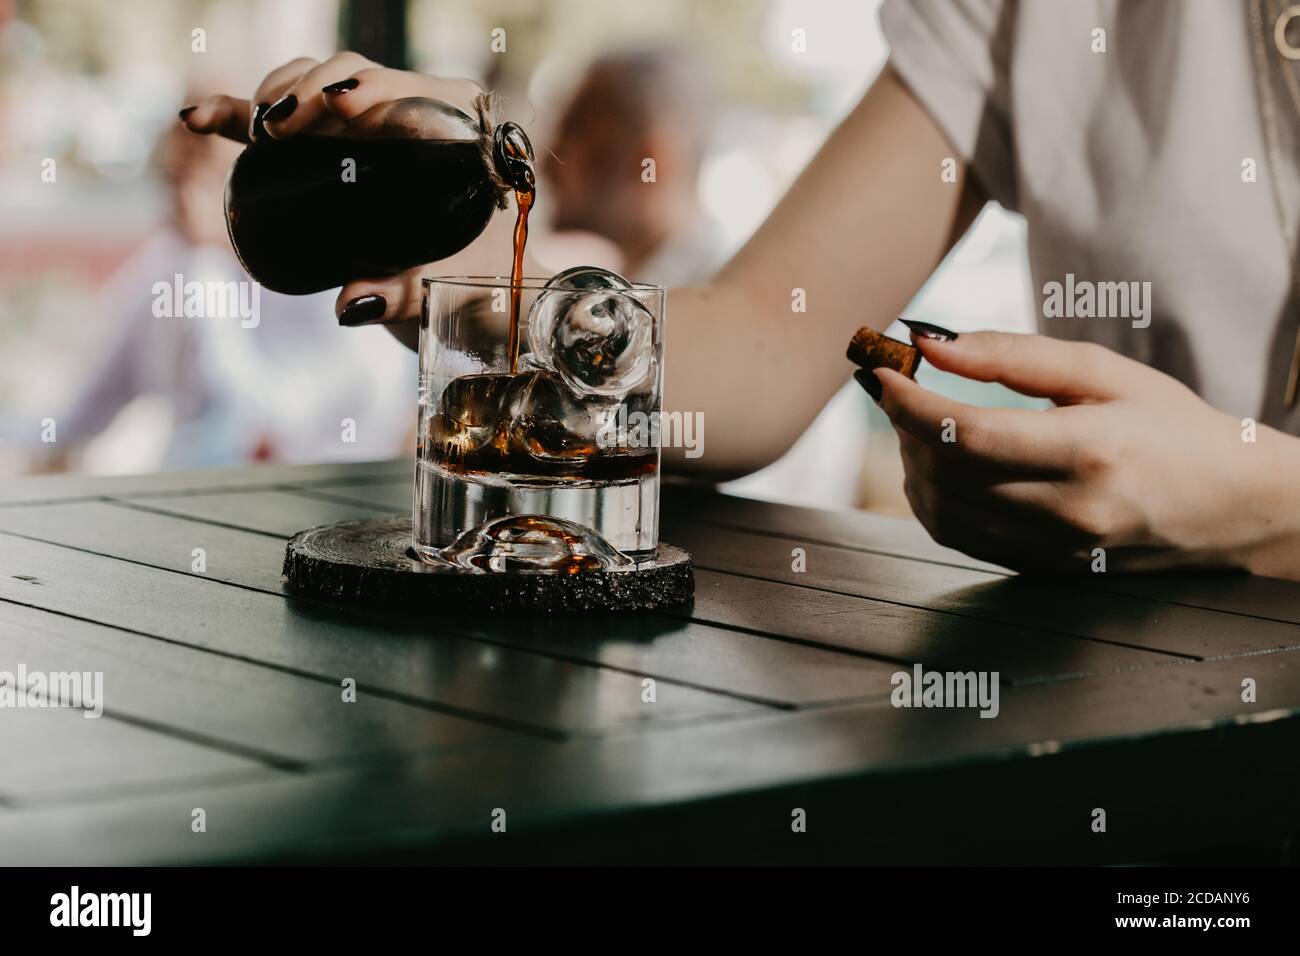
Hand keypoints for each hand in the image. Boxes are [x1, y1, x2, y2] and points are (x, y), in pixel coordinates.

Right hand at [179, 53, 520, 346]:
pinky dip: (237, 118)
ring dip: (277, 94)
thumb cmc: (479, 288)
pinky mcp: (326, 159)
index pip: (411, 87)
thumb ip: (402, 295)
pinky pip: (279, 128)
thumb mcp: (449, 289)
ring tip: (260, 129)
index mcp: (457, 135)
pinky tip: (196, 118)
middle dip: (312, 88)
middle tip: (283, 128)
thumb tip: (346, 305)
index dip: (372, 87)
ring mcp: (361, 136)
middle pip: (353, 77)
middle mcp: (408, 121)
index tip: (342, 108)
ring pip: (313, 89)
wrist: (474, 304)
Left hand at [869, 329, 1299, 576]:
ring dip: (911, 464)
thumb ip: (1014, 356)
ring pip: (942, 513)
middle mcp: (1067, 512)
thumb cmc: (1173, 428)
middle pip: (944, 473)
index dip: (908, 403)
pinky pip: (960, 538)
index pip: (964, 434)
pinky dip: (933, 499)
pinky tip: (940, 465)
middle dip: (903, 427)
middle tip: (897, 390)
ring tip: (920, 425)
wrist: (1234, 508)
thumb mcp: (1105, 373)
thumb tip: (935, 344)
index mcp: (1088, 452)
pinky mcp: (1043, 571)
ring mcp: (1053, 551)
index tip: (880, 373)